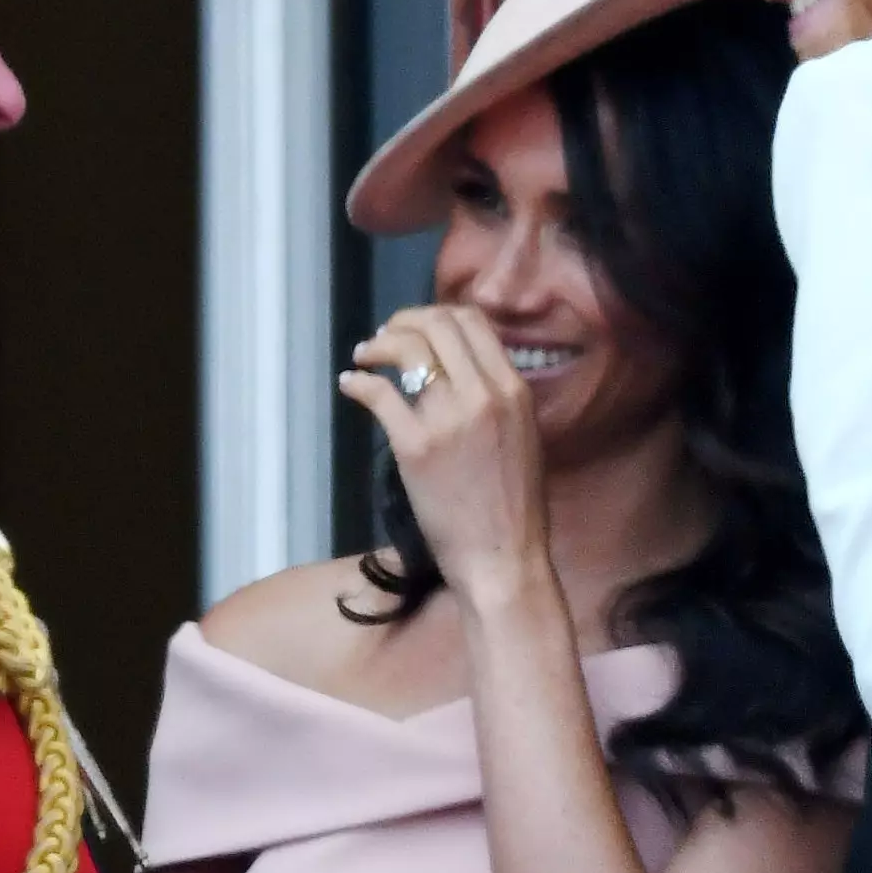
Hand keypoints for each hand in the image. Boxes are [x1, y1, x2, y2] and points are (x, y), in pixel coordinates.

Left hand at [336, 305, 550, 603]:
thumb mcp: (521, 436)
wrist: (504, 557)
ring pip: (407, 349)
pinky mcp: (416, 446)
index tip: (416, 328)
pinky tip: (350, 386)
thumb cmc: (513, 506)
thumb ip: (495, 398)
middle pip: (437, 325)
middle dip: (402, 322)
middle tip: (382, 338)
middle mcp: (484, 394)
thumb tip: (458, 370)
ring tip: (363, 356)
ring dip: (377, 345)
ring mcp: (449, 418)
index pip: (472, 321)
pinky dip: (358, 383)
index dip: (436, 314)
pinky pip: (379, 394)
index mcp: (514, 389)